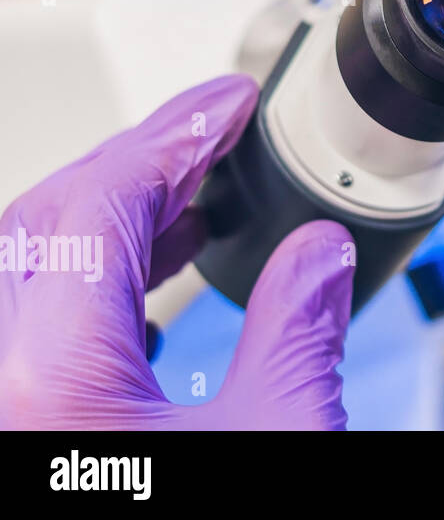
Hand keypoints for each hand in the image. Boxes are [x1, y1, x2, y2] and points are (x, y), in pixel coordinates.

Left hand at [0, 75, 354, 429]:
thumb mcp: (279, 433)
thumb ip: (297, 330)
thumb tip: (319, 252)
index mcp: (54, 371)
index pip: (104, 201)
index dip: (180, 135)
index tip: (229, 105)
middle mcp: (4, 384)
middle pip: (51, 220)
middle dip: (140, 161)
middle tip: (211, 132)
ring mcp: (9, 410)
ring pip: (35, 270)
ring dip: (117, 219)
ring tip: (195, 200)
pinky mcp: (29, 431)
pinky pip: (34, 328)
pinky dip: (93, 284)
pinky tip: (151, 286)